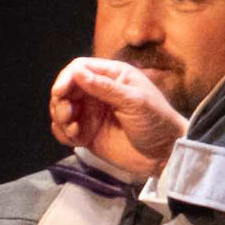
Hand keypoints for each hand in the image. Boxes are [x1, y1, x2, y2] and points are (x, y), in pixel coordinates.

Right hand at [48, 55, 183, 181]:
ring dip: (60, 119)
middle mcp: (98, 91)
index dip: (66, 79)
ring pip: (61, 109)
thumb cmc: (156, 122)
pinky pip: (63, 129)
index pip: (80, 68)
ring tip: (74, 132)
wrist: (164, 155)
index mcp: (113, 76)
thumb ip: (105, 88)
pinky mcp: (86, 133)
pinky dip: (62, 133)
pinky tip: (75, 140)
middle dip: (60, 102)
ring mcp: (91, 113)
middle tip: (68, 117)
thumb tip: (77, 73)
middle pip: (66, 88)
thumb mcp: (134, 101)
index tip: (60, 93)